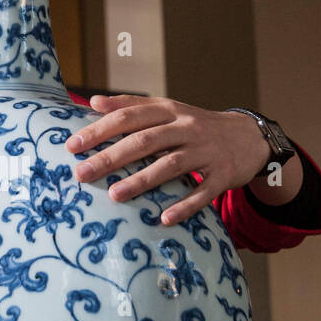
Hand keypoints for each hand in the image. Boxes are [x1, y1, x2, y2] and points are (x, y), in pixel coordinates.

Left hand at [65, 94, 272, 225]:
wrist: (249, 137)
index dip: (100, 130)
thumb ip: (132, 105)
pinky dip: (184, 206)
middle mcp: (186, 128)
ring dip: (141, 181)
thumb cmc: (196, 125)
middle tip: (82, 174)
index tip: (72, 146)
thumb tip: (94, 102)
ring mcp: (206, 152)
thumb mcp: (168, 109)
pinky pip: (203, 193)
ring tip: (114, 195)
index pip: (129, 117)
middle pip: (145, 141)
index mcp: (169, 110)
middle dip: (111, 157)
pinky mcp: (222, 175)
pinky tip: (163, 218)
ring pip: (170, 165)